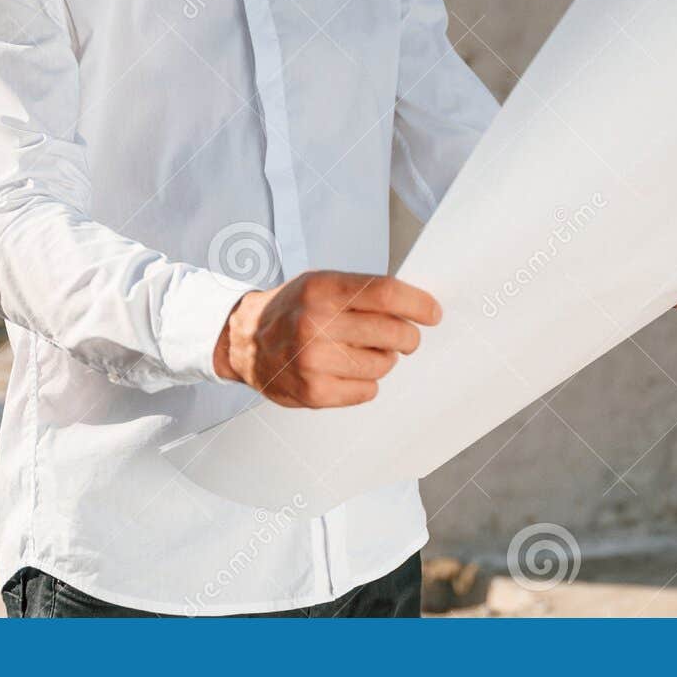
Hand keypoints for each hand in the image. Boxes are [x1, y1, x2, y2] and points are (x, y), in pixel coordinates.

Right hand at [213, 271, 440, 406]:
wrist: (244, 341)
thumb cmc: (293, 309)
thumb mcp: (321, 284)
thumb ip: (363, 291)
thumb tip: (416, 305)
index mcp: (322, 289)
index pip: (387, 293)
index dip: (418, 304)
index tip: (433, 313)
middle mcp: (315, 323)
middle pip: (393, 332)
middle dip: (409, 337)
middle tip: (404, 338)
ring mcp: (313, 360)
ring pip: (384, 365)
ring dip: (384, 360)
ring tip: (361, 352)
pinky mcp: (314, 392)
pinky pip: (368, 390)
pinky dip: (366, 382)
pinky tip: (346, 371)